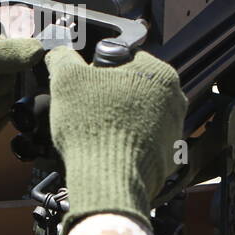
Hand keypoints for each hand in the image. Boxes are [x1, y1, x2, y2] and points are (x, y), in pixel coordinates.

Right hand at [44, 46, 185, 231]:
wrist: (107, 181)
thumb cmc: (93, 127)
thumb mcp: (66, 80)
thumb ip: (62, 58)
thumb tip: (58, 53)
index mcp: (160, 73)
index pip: (126, 58)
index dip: (99, 70)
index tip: (86, 84)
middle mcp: (176, 101)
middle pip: (134, 88)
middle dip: (110, 96)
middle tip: (87, 108)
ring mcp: (175, 131)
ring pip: (139, 116)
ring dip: (119, 119)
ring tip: (96, 130)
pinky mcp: (168, 158)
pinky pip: (143, 142)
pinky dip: (127, 143)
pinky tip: (108, 147)